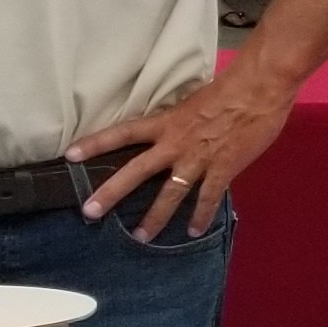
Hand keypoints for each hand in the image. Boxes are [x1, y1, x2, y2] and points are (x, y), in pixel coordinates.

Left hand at [71, 61, 297, 240]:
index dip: (95, 143)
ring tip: (140, 236)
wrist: (257, 90)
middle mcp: (174, 144)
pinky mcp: (223, 169)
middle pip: (135, 171)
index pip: (122, 133)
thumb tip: (175, 134)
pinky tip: (193, 231)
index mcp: (165, 123)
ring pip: (170, 194)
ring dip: (154, 218)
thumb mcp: (192, 103)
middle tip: (89, 212)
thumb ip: (180, 123)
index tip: (69, 155)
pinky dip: (201, 216)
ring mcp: (198, 160)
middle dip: (111, 193)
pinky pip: (208, 198)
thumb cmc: (228, 89)